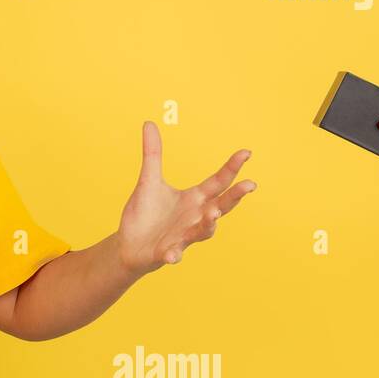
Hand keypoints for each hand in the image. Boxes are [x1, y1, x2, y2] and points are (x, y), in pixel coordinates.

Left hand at [117, 121, 256, 274]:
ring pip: (203, 232)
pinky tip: (171, 255)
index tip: (246, 152)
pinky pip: (172, 254)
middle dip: (235, 197)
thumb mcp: (149, 180)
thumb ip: (152, 154)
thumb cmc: (145, 214)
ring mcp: (182, 237)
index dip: (232, 168)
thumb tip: (149, 122)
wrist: (129, 245)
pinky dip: (173, 255)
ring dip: (209, 223)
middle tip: (249, 185)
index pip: (219, 182)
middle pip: (221, 206)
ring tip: (213, 213)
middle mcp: (194, 218)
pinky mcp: (166, 253)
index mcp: (194, 199)